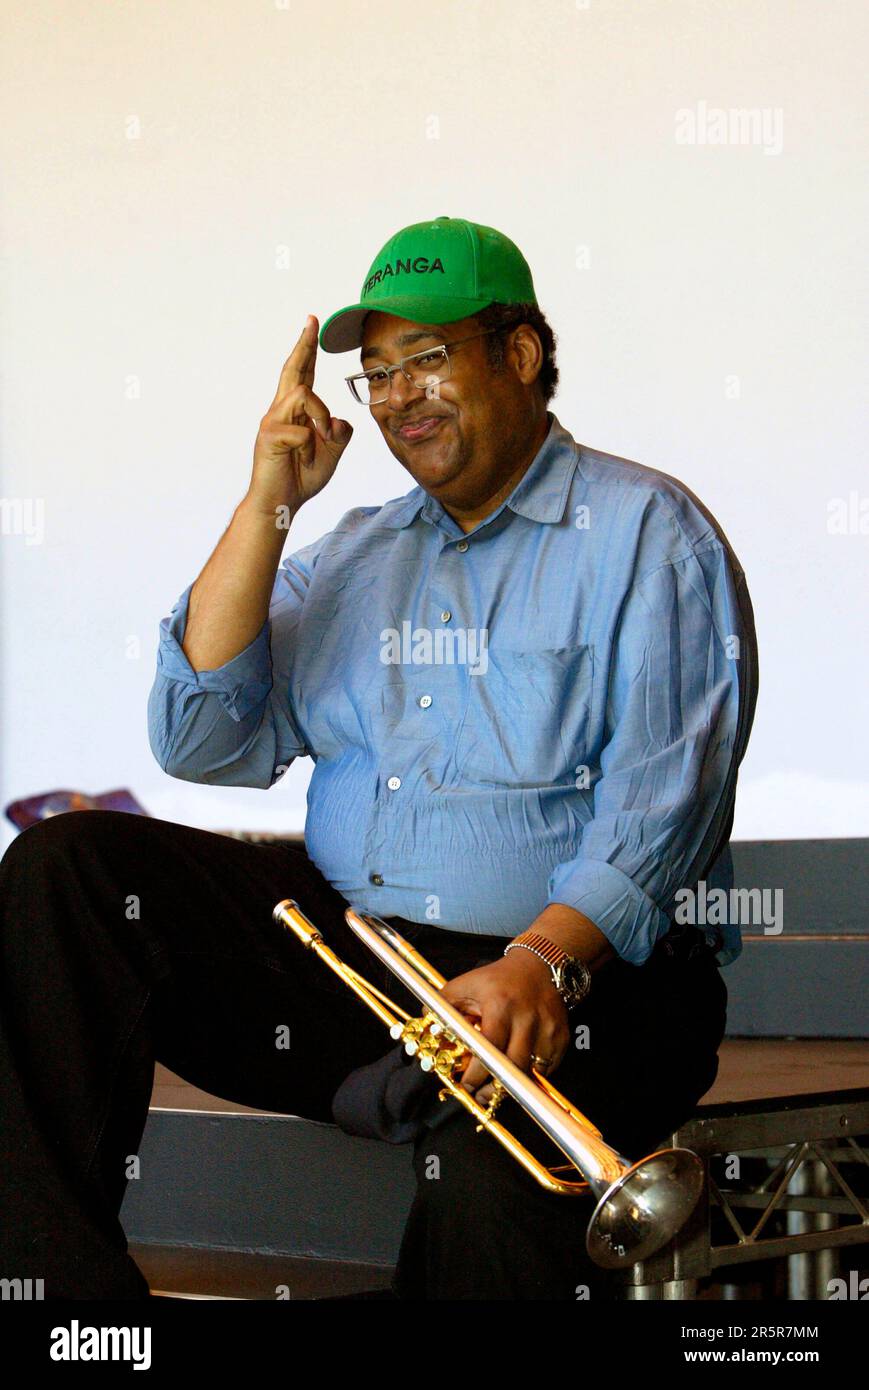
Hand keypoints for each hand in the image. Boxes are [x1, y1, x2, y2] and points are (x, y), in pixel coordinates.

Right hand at [248, 314, 352, 515]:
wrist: (280, 504)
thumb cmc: (301, 478)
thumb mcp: (330, 454)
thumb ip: (340, 434)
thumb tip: (340, 419)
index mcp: (294, 412)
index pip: (302, 374)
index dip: (307, 350)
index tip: (312, 323)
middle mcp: (280, 410)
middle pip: (292, 369)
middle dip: (303, 344)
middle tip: (311, 321)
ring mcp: (272, 421)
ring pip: (303, 394)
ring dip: (320, 415)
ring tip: (321, 439)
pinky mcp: (269, 436)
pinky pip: (300, 430)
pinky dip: (310, 446)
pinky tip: (304, 459)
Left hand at [439, 952, 570, 1106]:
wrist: (538, 966)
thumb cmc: (497, 979)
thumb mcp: (466, 984)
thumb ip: (442, 1004)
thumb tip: (424, 1027)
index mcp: (500, 1005)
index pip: (488, 1049)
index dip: (476, 1073)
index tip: (464, 1085)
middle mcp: (526, 1018)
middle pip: (511, 1067)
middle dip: (493, 1087)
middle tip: (479, 1095)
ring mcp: (547, 1028)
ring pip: (530, 1072)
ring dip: (512, 1085)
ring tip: (495, 1088)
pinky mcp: (561, 1036)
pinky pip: (546, 1068)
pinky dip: (531, 1075)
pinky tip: (518, 1071)